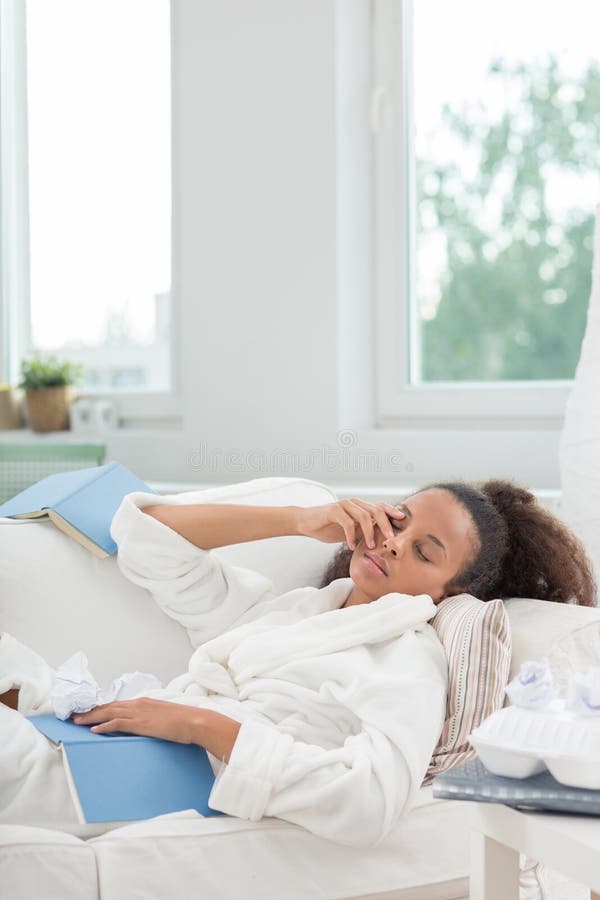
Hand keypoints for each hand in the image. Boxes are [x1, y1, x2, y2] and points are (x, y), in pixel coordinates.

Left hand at [71, 698, 202, 743]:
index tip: (87, 711)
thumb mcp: (162, 718)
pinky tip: (94, 729)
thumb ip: (149, 718)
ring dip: (91, 717)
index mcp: (143, 702)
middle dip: (90, 711)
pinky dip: (104, 725)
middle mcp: (138, 704)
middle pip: (108, 707)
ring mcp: (139, 713)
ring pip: (109, 713)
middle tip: (74, 715)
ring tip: (77, 722)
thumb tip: (142, 726)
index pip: (116, 704)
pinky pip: (118, 723)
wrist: (194, 721)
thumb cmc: (182, 722)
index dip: (100, 708)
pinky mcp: (141, 723)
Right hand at [296, 499, 405, 549]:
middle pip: (376, 510)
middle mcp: (354, 503)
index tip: (403, 521)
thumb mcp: (350, 530)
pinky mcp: (333, 511)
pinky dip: (351, 535)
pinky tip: (351, 546)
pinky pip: (347, 522)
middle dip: (385, 524)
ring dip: (369, 532)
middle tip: (391, 539)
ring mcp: (344, 505)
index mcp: (360, 507)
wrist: (306, 522)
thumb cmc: (329, 527)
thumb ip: (364, 531)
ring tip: (370, 546)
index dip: (392, 512)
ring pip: (363, 516)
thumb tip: (382, 541)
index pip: (380, 506)